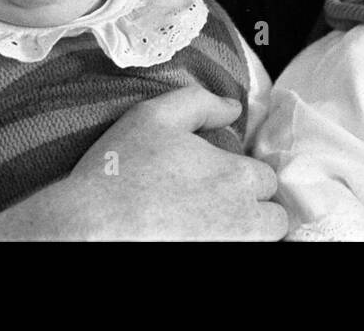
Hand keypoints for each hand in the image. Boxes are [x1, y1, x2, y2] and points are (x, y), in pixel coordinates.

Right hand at [0, 87, 287, 240]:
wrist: (90, 225)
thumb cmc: (121, 169)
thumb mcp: (157, 115)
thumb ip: (202, 103)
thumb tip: (233, 108)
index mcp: (238, 176)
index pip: (267, 178)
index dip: (244, 175)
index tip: (220, 177)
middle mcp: (243, 219)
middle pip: (274, 219)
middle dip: (255, 210)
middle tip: (220, 204)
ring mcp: (228, 246)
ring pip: (257, 241)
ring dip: (243, 231)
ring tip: (208, 222)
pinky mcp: (208, 261)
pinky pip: (233, 252)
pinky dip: (222, 244)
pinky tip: (194, 235)